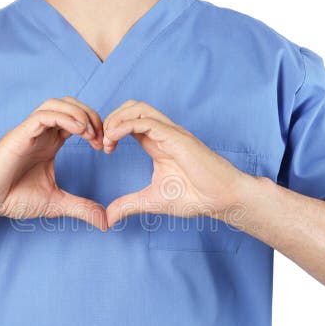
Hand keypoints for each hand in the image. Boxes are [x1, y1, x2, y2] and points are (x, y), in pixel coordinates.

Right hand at [0, 97, 108, 229]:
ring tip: (90, 133)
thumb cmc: (13, 198)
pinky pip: (44, 115)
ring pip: (57, 103)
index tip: (105, 147)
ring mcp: (30, 132)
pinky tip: (78, 131)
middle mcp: (41, 133)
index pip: (77, 119)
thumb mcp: (56, 203)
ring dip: (79, 113)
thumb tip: (105, 221)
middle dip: (91, 115)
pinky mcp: (19, 135)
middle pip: (70, 104)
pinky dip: (64, 117)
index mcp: (50, 142)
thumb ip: (81, 208)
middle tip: (101, 138)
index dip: (96, 126)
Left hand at [102, 100, 246, 227]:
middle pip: (132, 107)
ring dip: (116, 118)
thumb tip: (107, 218)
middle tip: (103, 142)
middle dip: (111, 118)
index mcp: (157, 143)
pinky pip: (146, 121)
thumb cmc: (195, 197)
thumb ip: (128, 205)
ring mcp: (170, 133)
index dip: (112, 129)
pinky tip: (114, 139)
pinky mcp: (176, 137)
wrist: (221, 200)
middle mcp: (163, 133)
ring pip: (138, 108)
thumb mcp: (152, 201)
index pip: (130, 121)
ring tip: (108, 139)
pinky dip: (124, 125)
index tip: (104, 149)